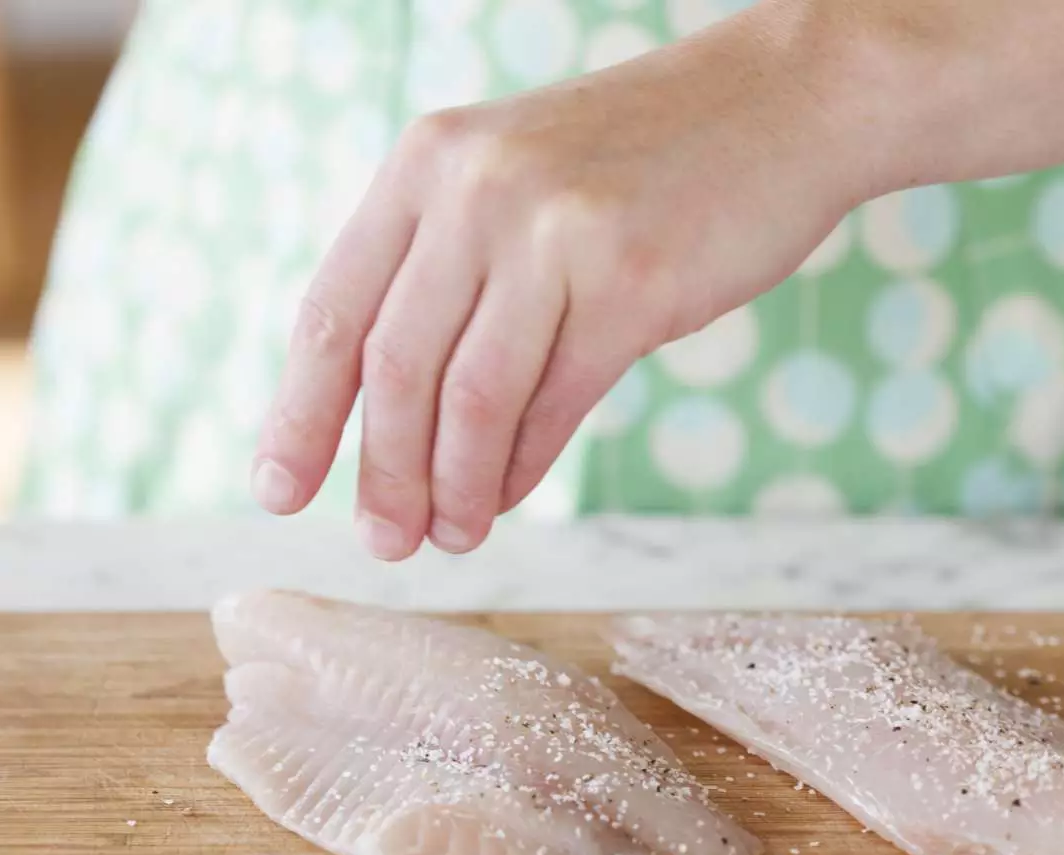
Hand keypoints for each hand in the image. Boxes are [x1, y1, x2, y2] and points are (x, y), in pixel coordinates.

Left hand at [250, 4, 877, 556]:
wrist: (785, 102)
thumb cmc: (647, 161)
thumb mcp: (518, 181)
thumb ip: (449, 268)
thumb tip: (393, 415)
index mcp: (427, 163)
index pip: (333, 309)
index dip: (300, 413)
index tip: (278, 490)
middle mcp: (477, 190)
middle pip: (395, 365)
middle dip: (379, 471)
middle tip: (380, 543)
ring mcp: (555, 234)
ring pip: (470, 396)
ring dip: (451, 486)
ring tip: (447, 539)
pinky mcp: (633, 282)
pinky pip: (554, 401)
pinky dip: (520, 467)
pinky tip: (505, 500)